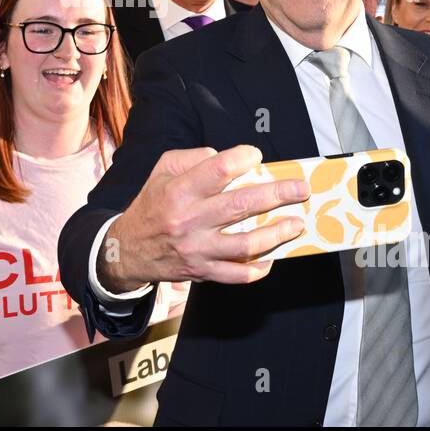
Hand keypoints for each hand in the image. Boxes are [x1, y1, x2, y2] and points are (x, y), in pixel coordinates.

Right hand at [99, 145, 308, 290]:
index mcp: (179, 191)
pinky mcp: (202, 272)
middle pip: (241, 205)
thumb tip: (228, 158)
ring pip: (246, 243)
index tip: (256, 156)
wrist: (128, 250)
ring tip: (297, 223)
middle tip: (301, 189)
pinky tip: (272, 256)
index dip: (244, 159)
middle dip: (277, 194)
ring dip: (277, 232)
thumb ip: (195, 158)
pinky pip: (236, 274)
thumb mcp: (163, 170)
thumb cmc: (152, 204)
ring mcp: (197, 249)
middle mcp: (189, 220)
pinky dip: (258, 268)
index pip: (218, 169)